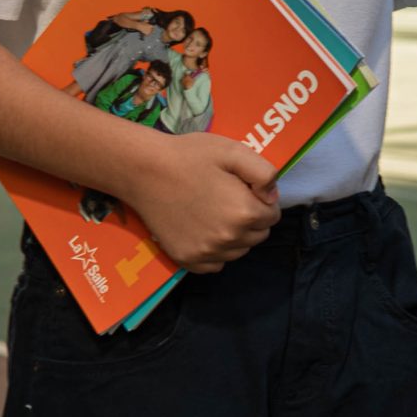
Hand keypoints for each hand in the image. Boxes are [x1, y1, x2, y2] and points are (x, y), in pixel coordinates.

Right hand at [128, 132, 281, 273]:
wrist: (144, 170)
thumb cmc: (190, 156)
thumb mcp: (234, 151)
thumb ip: (264, 173)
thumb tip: (272, 197)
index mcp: (244, 212)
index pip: (273, 216)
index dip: (262, 201)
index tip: (245, 190)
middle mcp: (228, 238)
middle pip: (258, 236)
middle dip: (251, 219)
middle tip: (230, 200)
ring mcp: (206, 252)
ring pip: (238, 251)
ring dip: (235, 237)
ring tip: (216, 213)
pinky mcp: (186, 259)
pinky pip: (215, 264)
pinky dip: (215, 252)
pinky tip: (204, 231)